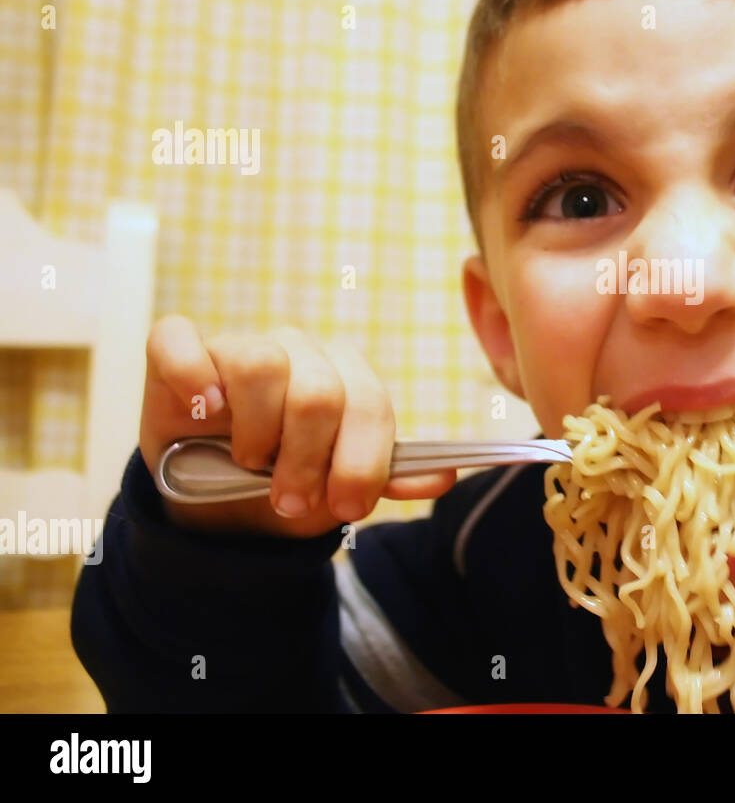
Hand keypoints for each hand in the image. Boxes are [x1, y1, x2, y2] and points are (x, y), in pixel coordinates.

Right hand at [139, 315, 455, 537]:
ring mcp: (237, 345)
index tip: (346, 508)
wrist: (211, 504)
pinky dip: (192, 375)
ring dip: (258, 432)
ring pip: (261, 364)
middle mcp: (297, 352)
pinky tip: (205, 409)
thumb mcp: (334, 491)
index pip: (370, 404)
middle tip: (290, 499)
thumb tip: (443, 477)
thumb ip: (386, 478)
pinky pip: (180, 342)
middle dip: (307, 460)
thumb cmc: (281, 484)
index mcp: (344, 376)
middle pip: (320, 392)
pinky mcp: (175, 351)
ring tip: (250, 463)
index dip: (361, 461)